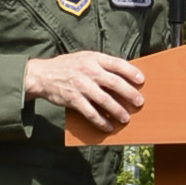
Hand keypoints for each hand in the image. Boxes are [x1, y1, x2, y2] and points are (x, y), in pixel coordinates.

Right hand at [23, 52, 144, 128]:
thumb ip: (101, 64)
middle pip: (114, 83)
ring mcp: (82, 86)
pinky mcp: (74, 100)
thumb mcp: (85, 57)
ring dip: (117, 110)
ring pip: (104, 100)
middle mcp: (89, 71)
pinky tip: (108, 126)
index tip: (141, 80)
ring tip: (126, 118)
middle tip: (139, 102)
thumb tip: (122, 74)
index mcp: (94, 58)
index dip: (131, 72)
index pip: (117, 64)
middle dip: (129, 93)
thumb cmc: (68, 66)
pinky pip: (90, 113)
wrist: (43, 75)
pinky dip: (101, 121)